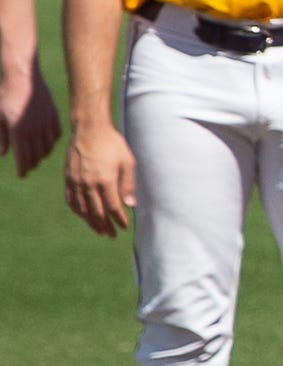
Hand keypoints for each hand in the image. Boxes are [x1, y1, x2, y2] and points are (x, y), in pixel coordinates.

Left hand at [3, 62, 58, 176]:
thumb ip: (1, 137)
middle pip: (37, 154)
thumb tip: (3, 154)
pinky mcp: (54, 115)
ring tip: (38, 156)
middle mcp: (34, 129)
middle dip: (32, 163)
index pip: (23, 157)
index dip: (23, 168)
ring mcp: (46, 122)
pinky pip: (56, 134)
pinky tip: (47, 142)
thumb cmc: (4, 95)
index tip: (22, 174)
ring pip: (48, 146)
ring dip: (42, 154)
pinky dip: (52, 141)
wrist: (22, 75)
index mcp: (18, 131)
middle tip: (28, 167)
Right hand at [64, 119, 134, 234]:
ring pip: (82, 209)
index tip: (125, 226)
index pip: (113, 208)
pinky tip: (84, 216)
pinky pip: (71, 200)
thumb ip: (128, 184)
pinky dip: (78, 211)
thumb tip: (131, 205)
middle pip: (97, 212)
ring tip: (99, 230)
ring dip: (91, 222)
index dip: (119, 219)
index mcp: (106, 180)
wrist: (89, 130)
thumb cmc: (112, 144)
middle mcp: (89, 184)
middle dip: (105, 226)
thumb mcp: (127, 162)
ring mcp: (76, 182)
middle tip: (112, 235)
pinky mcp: (68, 178)